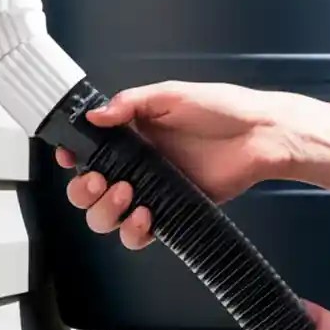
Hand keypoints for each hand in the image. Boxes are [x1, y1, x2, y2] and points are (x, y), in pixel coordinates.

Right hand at [55, 81, 312, 248]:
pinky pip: (140, 233)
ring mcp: (152, 191)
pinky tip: (145, 215)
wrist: (260, 135)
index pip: (88, 150)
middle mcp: (136, 164)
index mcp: (131, 134)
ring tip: (126, 193)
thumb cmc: (222, 109)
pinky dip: (133, 230)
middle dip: (83, 190)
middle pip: (89, 190)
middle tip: (99, 180)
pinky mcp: (171, 212)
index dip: (72, 157)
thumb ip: (130, 104)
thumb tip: (94, 115)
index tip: (69, 157)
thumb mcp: (171, 95)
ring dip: (106, 211)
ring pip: (107, 217)